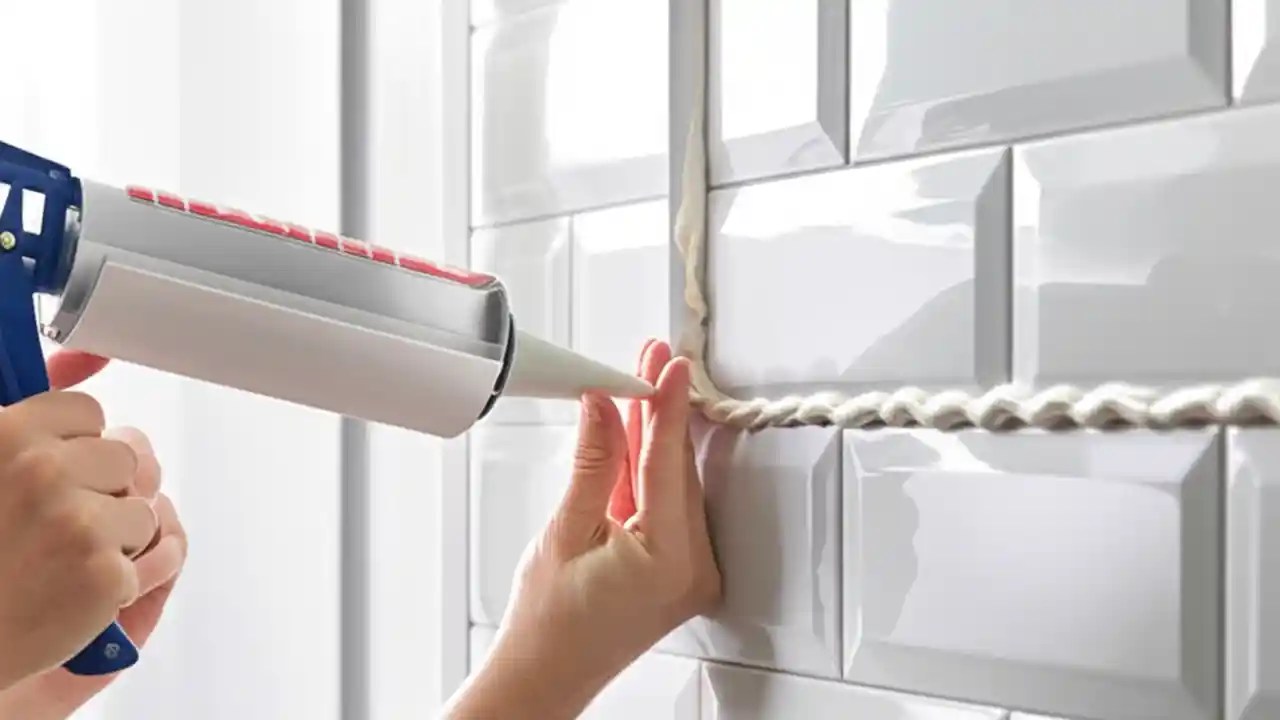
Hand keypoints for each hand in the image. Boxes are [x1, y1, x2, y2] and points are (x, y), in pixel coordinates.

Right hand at [0, 351, 187, 719]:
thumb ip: (41, 405)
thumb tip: (92, 353)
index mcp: (7, 433)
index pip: (88, 414)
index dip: (71, 448)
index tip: (46, 475)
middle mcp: (43, 472)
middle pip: (125, 458)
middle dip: (97, 491)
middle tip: (48, 528)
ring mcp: (79, 523)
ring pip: (144, 506)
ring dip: (114, 535)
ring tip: (58, 561)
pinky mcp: (106, 575)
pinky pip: (157, 554)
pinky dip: (127, 575)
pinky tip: (82, 587)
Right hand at [444, 341, 720, 719]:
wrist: (542, 677)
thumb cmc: (546, 626)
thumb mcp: (566, 530)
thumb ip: (593, 462)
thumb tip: (603, 405)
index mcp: (670, 561)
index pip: (669, 464)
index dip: (668, 407)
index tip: (671, 366)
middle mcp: (692, 569)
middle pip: (675, 471)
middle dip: (658, 414)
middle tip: (647, 362)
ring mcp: (689, 573)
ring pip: (671, 486)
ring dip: (653, 438)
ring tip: (636, 387)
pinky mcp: (677, 572)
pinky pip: (666, 508)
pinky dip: (647, 473)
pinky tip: (633, 435)